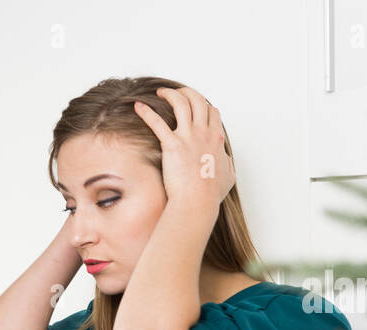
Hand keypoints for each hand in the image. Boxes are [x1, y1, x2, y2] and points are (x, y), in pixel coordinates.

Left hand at [133, 87, 233, 214]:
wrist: (197, 200)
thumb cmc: (210, 193)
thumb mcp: (228, 177)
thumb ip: (227, 164)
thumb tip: (225, 160)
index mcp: (216, 139)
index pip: (212, 112)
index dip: (204, 106)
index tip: (195, 106)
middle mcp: (204, 133)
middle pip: (197, 100)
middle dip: (187, 92)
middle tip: (176, 92)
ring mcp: (188, 137)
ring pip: (181, 103)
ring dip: (170, 94)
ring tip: (160, 92)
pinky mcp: (172, 144)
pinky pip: (157, 122)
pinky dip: (146, 112)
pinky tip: (138, 106)